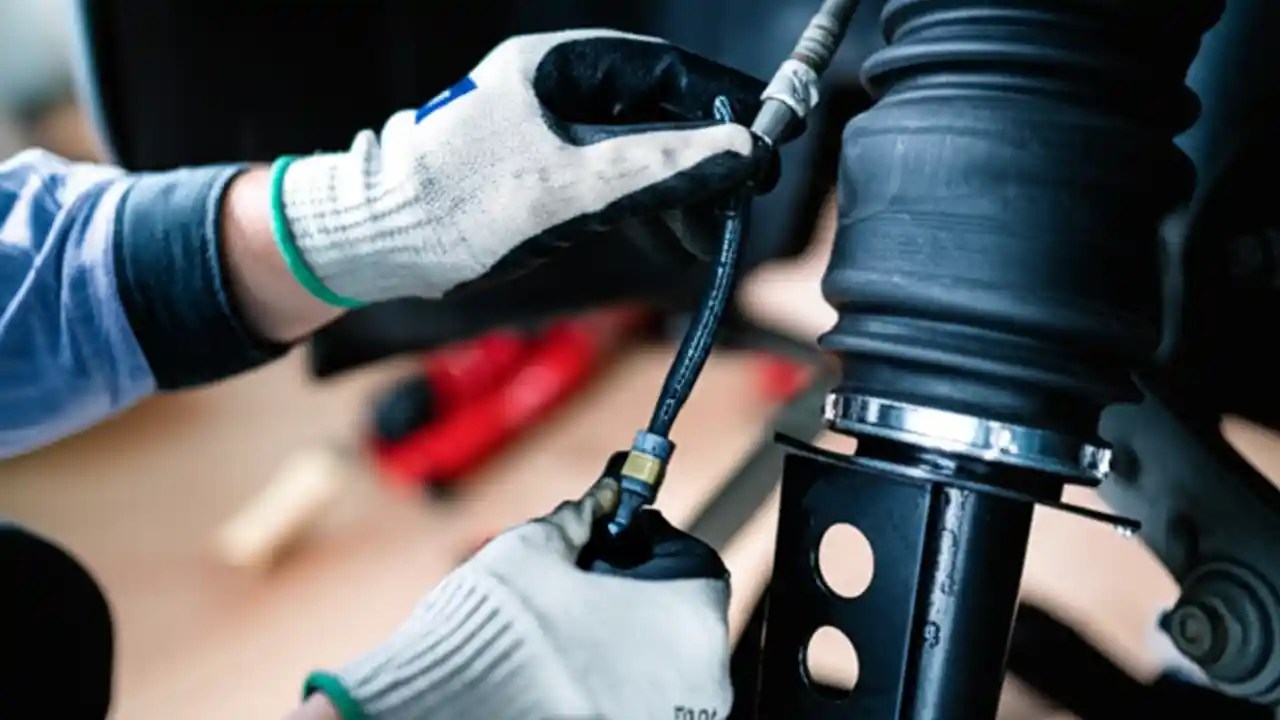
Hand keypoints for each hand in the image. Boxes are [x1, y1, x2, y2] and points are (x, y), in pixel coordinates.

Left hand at [271, 28, 766, 307]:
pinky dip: (641, 205)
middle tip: (740, 196)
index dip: (721, 100)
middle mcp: (552, 91)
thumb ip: (659, 168)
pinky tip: (667, 235)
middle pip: (654, 111)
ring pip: (633, 150)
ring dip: (675, 188)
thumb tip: (739, 150)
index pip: (664, 69)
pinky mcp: (533, 174)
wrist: (372, 244)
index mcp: (556, 67)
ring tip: (708, 231)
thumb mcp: (569, 187)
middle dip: (702, 155)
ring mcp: (542, 133)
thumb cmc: (453, 205)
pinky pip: (606, 180)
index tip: (764, 134)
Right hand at [298, 477, 731, 719]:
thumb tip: (596, 496)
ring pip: (658, 665)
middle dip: (636, 595)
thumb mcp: (537, 550)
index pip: (694, 563)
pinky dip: (610, 682)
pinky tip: (563, 669)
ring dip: (623, 641)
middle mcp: (699, 679)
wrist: (453, 709)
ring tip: (565, 630)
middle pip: (677, 617)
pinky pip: (639, 701)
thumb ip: (579, 518)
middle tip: (585, 583)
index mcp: (690, 618)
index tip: (618, 535)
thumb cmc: (503, 626)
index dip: (652, 543)